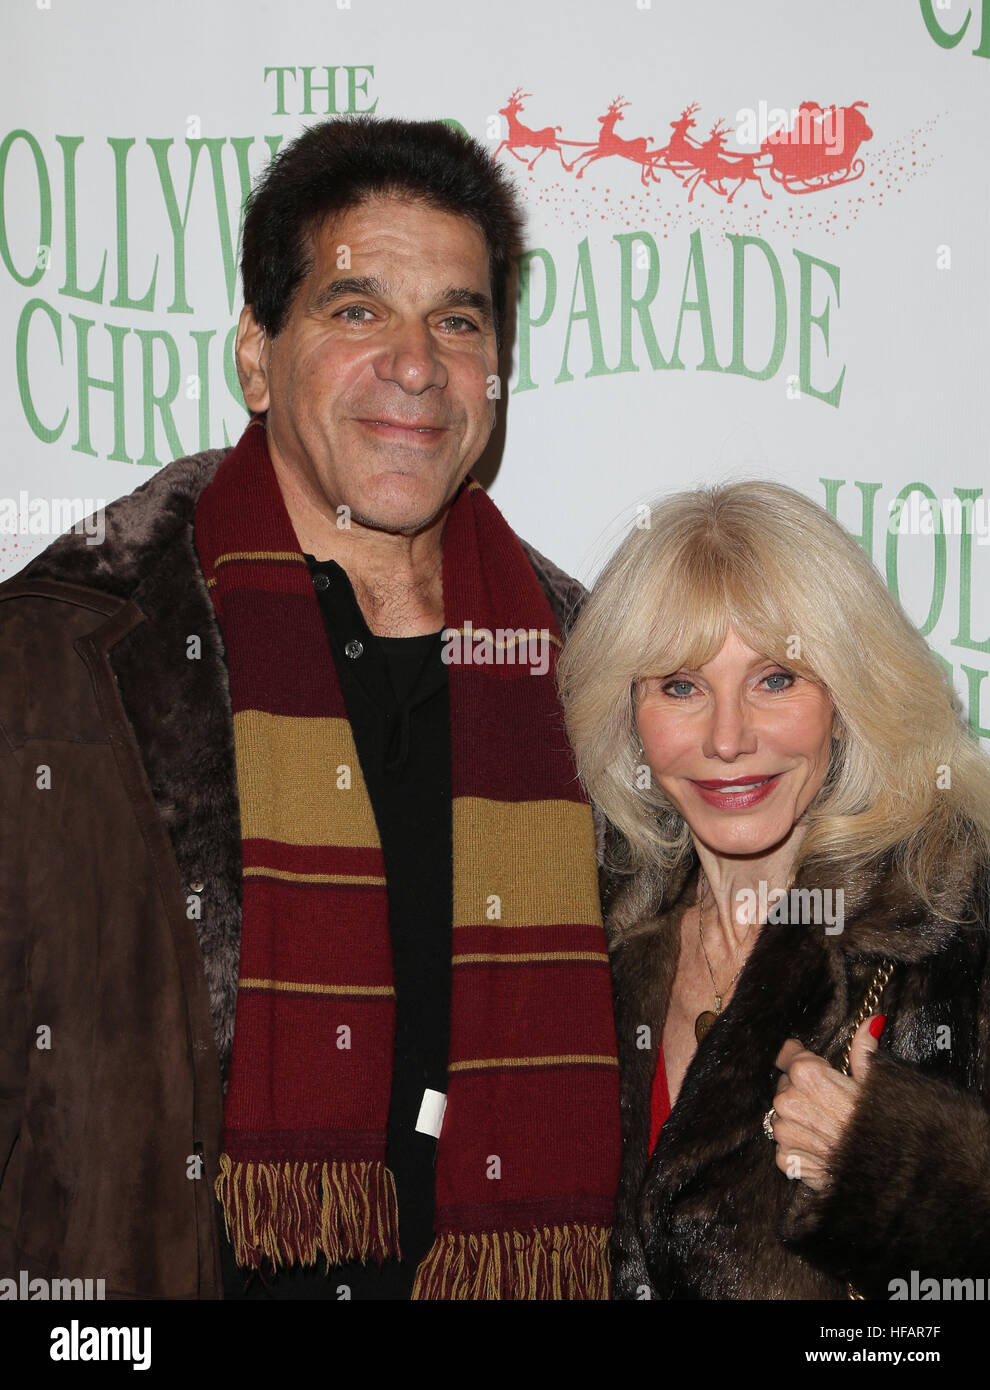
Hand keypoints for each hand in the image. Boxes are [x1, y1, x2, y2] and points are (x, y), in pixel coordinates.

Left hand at [769, 1017, 882, 1191]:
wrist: (887, 1174)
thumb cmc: (882, 1125)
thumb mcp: (875, 1082)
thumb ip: (864, 1049)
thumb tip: (872, 1021)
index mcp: (806, 1074)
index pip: (786, 1053)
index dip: (799, 1057)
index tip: (812, 1065)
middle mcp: (787, 1100)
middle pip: (786, 1085)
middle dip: (803, 1090)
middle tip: (831, 1103)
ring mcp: (784, 1130)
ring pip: (783, 1115)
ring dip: (800, 1119)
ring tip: (829, 1128)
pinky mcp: (784, 1157)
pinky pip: (785, 1144)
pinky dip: (800, 1145)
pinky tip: (823, 1147)